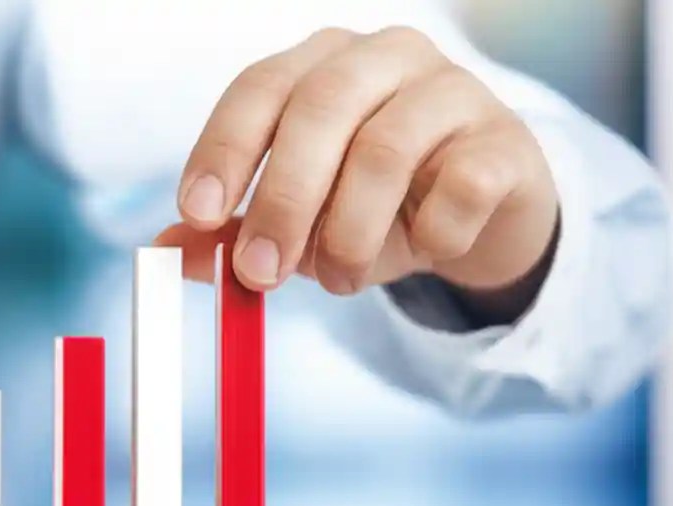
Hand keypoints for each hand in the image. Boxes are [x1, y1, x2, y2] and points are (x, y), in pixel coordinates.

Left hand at [158, 26, 558, 310]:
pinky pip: (463, 183)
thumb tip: (166, 250)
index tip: (197, 212)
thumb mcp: (295, 221)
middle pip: (320, 109)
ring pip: (386, 148)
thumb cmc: (371, 207)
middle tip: (261, 271)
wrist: (478, 218)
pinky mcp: (506, 138)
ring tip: (340, 281)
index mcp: (320, 64)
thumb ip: (232, 231)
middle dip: (281, 199)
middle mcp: (385, 57)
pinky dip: (433, 231)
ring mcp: (453, 89)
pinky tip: (424, 251)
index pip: (260, 87)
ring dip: (350, 232)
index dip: (224, 147)